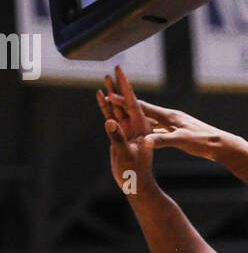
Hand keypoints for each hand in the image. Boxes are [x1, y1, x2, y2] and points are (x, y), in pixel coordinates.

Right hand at [97, 66, 154, 191]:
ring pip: (118, 107)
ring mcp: (128, 129)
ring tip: (106, 78)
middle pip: (126, 101)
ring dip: (112, 93)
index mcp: (142, 126)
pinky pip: (113, 117)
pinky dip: (106, 107)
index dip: (126, 87)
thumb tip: (110, 123)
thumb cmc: (135, 172)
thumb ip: (118, 138)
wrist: (135, 184)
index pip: (133, 102)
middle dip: (120, 85)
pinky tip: (100, 96)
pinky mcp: (121, 134)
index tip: (121, 73)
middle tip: (116, 68)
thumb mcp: (127, 154)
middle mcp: (136, 125)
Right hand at [101, 67, 225, 160]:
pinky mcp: (177, 131)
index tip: (109, 95)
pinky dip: (147, 129)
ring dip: (135, 117)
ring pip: (149, 119)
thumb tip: (145, 141)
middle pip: (143, 109)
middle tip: (110, 98)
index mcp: (168, 116)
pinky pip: (157, 129)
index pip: (142, 107)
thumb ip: (163, 140)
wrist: (220, 145)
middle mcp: (169, 117)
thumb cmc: (203, 142)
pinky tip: (143, 133)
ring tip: (122, 115)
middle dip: (126, 105)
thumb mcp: (182, 141)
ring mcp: (173, 124)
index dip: (125, 102)